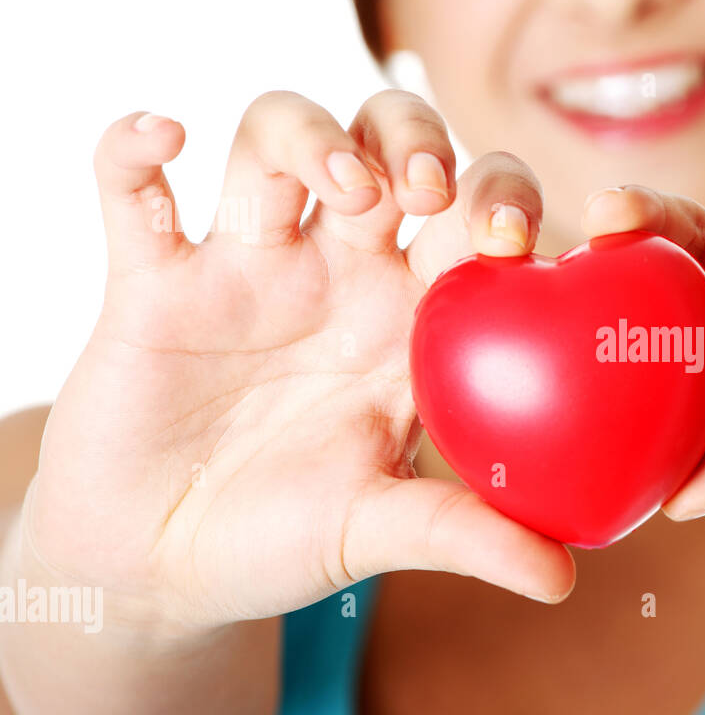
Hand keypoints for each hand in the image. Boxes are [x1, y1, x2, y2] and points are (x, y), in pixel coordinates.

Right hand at [24, 90, 574, 633]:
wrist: (159, 570)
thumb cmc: (280, 540)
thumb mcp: (376, 532)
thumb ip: (463, 534)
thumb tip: (564, 579)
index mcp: (409, 319)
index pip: (472, 218)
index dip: (502, 199)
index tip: (511, 237)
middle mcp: (336, 275)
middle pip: (388, 148)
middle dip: (415, 142)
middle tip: (430, 193)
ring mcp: (244, 269)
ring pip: (278, 137)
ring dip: (311, 135)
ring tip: (341, 187)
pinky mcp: (151, 282)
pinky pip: (132, 189)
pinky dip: (132, 148)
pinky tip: (161, 135)